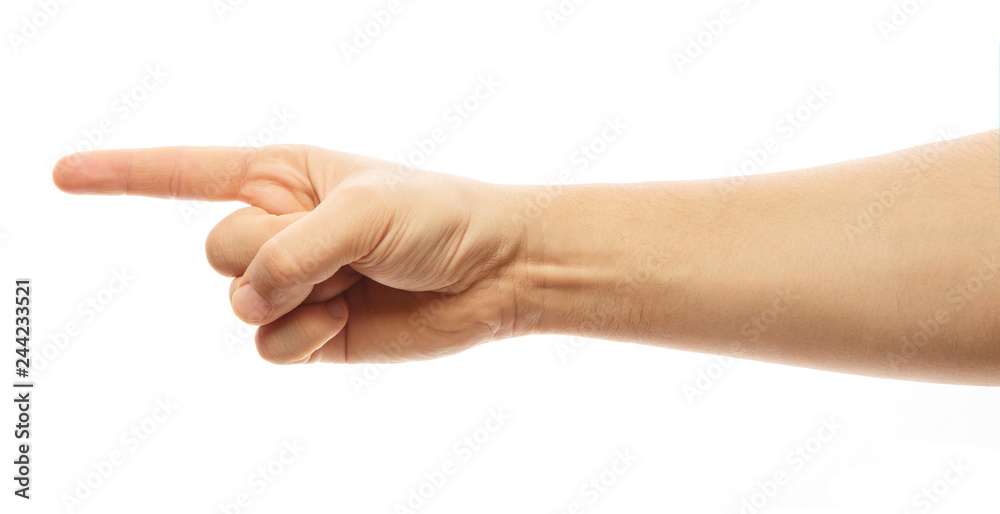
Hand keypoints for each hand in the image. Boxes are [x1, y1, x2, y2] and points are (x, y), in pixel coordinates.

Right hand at [53, 145, 522, 363]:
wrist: (493, 274)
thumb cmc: (437, 217)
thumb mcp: (364, 209)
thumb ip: (295, 246)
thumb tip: (250, 297)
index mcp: (283, 178)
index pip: (188, 173)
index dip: (123, 174)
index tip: (62, 174)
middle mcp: (279, 230)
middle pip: (217, 250)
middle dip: (269, 256)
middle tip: (333, 251)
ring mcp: (293, 284)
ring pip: (239, 302)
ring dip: (293, 297)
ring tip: (351, 283)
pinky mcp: (313, 332)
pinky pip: (269, 345)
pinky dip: (304, 336)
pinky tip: (348, 317)